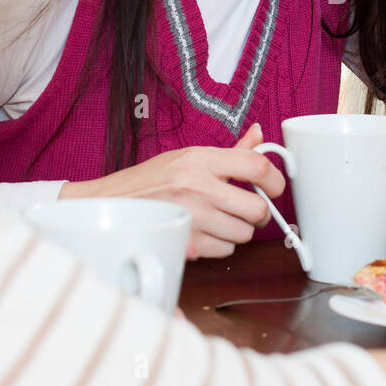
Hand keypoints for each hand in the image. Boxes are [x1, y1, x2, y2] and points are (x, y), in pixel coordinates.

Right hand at [59, 123, 284, 257]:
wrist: (109, 205)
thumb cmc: (148, 181)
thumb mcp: (187, 157)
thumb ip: (230, 151)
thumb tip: (259, 135)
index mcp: (200, 160)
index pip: (256, 165)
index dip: (275, 179)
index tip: (274, 186)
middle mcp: (197, 186)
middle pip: (257, 208)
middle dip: (258, 213)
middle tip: (248, 209)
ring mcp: (191, 216)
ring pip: (243, 234)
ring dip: (237, 231)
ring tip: (217, 219)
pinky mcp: (186, 242)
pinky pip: (224, 251)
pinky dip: (220, 246)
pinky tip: (204, 233)